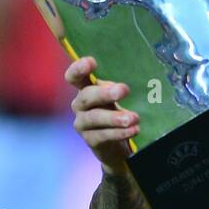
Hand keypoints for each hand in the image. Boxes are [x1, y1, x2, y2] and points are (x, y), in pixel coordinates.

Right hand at [65, 56, 138, 171]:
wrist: (114, 145)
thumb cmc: (116, 112)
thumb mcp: (116, 98)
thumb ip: (116, 90)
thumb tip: (123, 87)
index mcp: (85, 89)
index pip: (74, 77)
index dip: (78, 68)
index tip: (92, 62)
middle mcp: (80, 105)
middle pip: (86, 96)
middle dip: (104, 93)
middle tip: (123, 90)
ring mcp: (82, 123)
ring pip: (95, 118)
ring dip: (115, 117)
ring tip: (133, 118)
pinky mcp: (90, 140)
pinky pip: (103, 135)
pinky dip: (119, 133)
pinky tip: (133, 130)